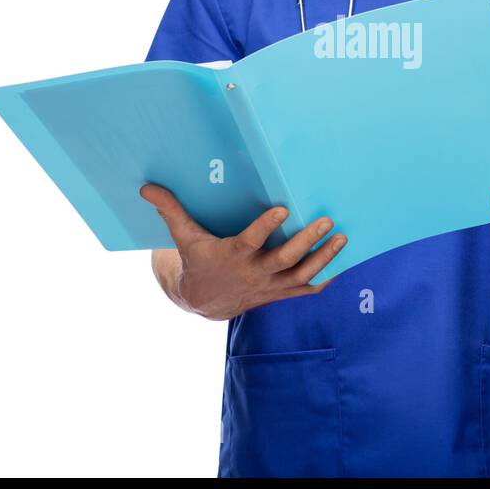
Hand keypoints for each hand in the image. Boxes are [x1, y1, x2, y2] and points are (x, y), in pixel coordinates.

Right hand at [139, 183, 346, 320]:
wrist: (205, 300)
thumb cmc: (198, 259)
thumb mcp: (183, 236)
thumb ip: (170, 210)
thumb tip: (146, 187)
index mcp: (233, 255)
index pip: (251, 241)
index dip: (266, 227)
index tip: (282, 209)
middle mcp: (255, 273)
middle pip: (285, 258)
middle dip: (307, 241)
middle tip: (326, 221)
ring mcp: (271, 286)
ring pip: (302, 274)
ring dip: (324, 257)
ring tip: (342, 237)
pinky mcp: (281, 293)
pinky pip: (307, 289)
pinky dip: (326, 278)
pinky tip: (343, 263)